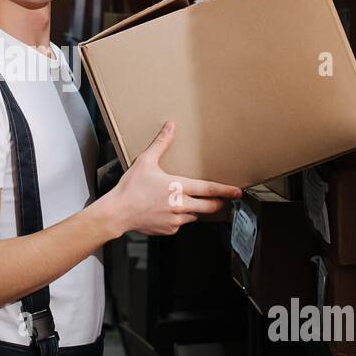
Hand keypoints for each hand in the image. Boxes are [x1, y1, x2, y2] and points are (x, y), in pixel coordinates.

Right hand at [103, 121, 242, 236]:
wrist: (117, 213)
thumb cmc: (130, 188)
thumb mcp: (145, 161)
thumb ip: (161, 143)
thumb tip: (170, 126)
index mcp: (178, 187)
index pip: (209, 189)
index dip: (226, 190)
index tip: (237, 192)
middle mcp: (181, 205)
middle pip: (210, 207)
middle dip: (218, 203)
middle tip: (222, 200)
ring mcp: (176, 220)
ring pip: (196, 216)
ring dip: (197, 210)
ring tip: (189, 203)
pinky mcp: (169, 229)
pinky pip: (181, 223)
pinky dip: (180, 217)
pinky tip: (169, 211)